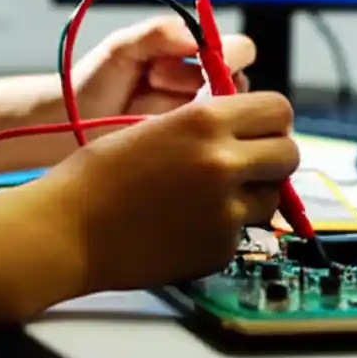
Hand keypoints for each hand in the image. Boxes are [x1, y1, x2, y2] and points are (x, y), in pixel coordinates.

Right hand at [33, 92, 298, 294]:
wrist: (67, 230)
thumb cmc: (98, 175)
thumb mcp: (156, 126)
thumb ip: (207, 125)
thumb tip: (248, 129)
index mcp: (206, 120)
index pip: (278, 109)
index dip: (272, 120)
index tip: (261, 131)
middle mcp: (224, 162)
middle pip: (289, 154)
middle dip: (273, 159)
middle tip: (248, 166)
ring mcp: (226, 210)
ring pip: (272, 198)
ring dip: (253, 196)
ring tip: (209, 199)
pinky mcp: (219, 248)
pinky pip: (242, 233)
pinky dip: (223, 230)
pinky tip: (185, 227)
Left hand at [70, 16, 253, 124]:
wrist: (66, 125)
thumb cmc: (93, 81)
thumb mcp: (121, 48)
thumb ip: (157, 33)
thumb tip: (197, 38)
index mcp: (195, 52)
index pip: (240, 50)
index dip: (224, 57)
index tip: (188, 62)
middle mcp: (204, 85)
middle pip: (240, 85)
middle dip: (202, 85)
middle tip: (156, 83)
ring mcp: (199, 119)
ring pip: (225, 115)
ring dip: (190, 110)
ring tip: (147, 109)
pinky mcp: (191, 148)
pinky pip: (208, 142)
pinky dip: (185, 135)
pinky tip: (152, 131)